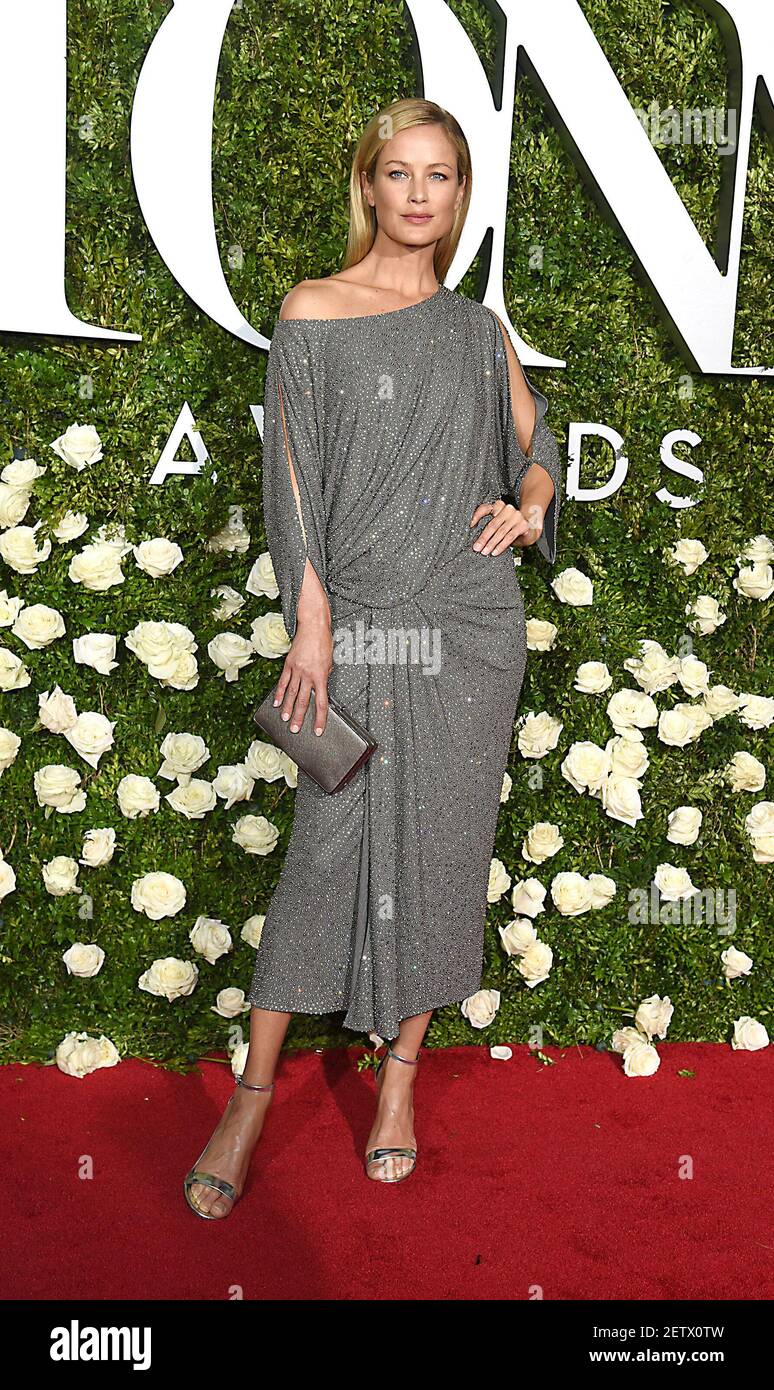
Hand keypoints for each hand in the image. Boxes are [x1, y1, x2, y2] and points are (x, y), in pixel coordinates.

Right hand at [273, 615, 332, 735]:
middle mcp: (307, 674)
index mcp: (320, 676)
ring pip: (291, 693)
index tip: (317, 729)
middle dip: (299, 717)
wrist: (313, 626)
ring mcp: (296, 670)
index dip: (319, 718)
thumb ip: (324, 677)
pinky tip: (276, 702)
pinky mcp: (288, 664)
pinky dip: (279, 693)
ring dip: (287, 708)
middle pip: (302, 701)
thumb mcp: (330, 662)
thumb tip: (319, 688)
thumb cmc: (324, 643)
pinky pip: (283, 682)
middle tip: (295, 729)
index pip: (321, 703)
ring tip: (285, 720)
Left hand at [470, 498, 541, 554]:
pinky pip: (509, 536)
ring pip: (500, 531)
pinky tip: (496, 551)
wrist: (531, 527)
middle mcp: (507, 509)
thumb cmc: (512, 527)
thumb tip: (478, 540)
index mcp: (499, 507)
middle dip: (483, 538)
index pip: (485, 508)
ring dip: (491, 543)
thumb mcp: (500, 524)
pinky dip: (501, 546)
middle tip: (477, 547)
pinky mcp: (523, 524)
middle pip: (492, 524)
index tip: (470, 525)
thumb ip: (491, 526)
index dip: (477, 516)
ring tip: (485, 551)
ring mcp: (516, 516)